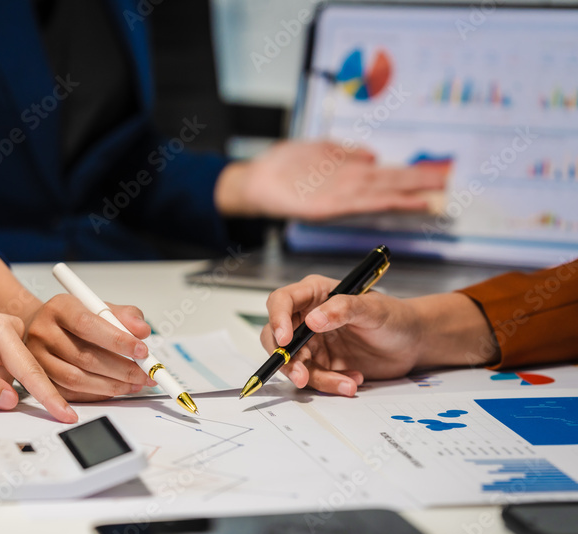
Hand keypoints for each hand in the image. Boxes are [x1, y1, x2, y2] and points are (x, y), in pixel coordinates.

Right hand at [23, 294, 155, 401]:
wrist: (42, 326)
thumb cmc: (73, 318)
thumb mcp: (99, 307)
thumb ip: (124, 315)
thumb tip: (142, 331)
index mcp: (58, 308)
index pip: (87, 324)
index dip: (117, 340)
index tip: (141, 351)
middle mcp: (43, 332)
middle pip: (83, 356)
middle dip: (121, 369)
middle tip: (145, 373)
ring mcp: (37, 358)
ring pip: (76, 379)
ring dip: (111, 386)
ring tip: (134, 383)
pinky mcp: (40, 379)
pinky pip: (70, 394)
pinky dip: (97, 395)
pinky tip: (115, 389)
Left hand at [215, 141, 447, 219]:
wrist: (256, 181)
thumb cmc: (285, 166)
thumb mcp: (319, 150)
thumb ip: (346, 152)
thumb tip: (372, 154)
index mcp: (350, 174)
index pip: (389, 175)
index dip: (416, 176)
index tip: (443, 174)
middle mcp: (350, 187)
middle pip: (394, 183)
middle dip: (424, 182)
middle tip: (454, 180)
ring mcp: (342, 196)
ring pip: (385, 192)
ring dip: (414, 191)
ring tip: (441, 190)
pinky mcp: (328, 206)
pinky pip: (364, 203)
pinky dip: (388, 202)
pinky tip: (407, 202)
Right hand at [261, 275, 425, 395]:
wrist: (411, 343)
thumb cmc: (394, 317)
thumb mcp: (372, 309)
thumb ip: (343, 309)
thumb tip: (313, 320)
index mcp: (314, 294)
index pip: (281, 301)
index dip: (277, 319)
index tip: (285, 340)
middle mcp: (306, 318)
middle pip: (276, 337)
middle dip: (286, 359)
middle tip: (302, 376)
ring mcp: (312, 343)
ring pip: (294, 363)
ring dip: (314, 378)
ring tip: (346, 383)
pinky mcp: (320, 365)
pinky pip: (313, 378)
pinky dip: (330, 384)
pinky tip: (352, 381)